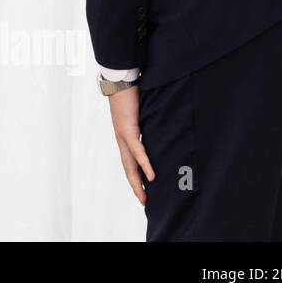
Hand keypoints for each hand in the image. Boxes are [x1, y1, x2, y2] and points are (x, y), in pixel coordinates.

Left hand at [108, 85, 153, 204]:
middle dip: (135, 186)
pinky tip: (151, 176)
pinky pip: (137, 150)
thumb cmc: (131, 94)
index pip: (129, 161)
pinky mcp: (127, 128)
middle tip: (144, 202)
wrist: (120, 80)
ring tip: (145, 196)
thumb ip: (148, 125)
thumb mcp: (141, 114)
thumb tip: (162, 131)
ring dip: (138, 181)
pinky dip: (144, 163)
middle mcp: (121, 139)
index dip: (135, 176)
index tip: (143, 191)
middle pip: (128, 168)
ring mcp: (123, 135)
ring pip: (129, 163)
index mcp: (124, 137)